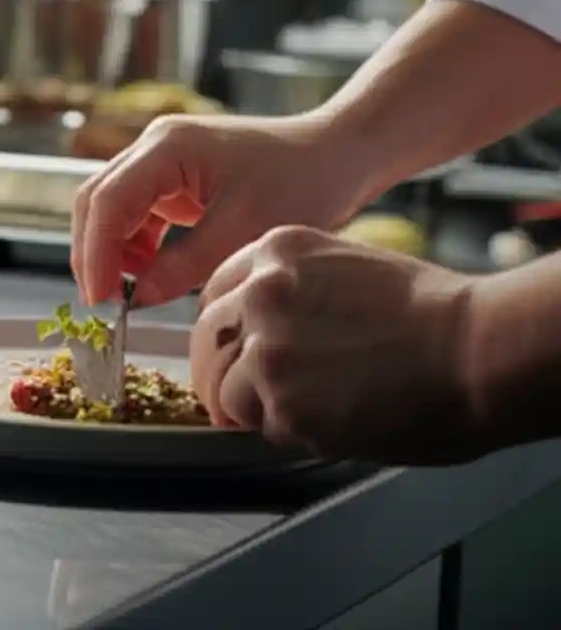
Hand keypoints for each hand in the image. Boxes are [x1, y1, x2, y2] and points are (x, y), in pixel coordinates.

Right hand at [71, 114, 373, 306]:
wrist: (338, 155)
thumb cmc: (302, 182)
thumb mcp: (243, 232)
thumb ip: (183, 267)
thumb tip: (135, 299)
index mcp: (168, 146)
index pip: (108, 201)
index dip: (96, 253)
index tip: (99, 299)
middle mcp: (155, 146)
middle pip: (96, 201)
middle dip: (94, 254)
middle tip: (102, 305)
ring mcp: (161, 160)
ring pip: (110, 209)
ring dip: (112, 252)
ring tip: (129, 292)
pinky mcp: (172, 178)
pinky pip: (135, 214)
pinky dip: (134, 247)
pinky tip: (149, 274)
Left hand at [191, 226, 483, 464]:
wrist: (478, 350)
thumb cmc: (436, 315)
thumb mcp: (349, 269)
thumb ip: (295, 292)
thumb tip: (264, 329)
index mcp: (278, 252)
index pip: (216, 291)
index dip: (222, 327)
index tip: (226, 346)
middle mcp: (261, 294)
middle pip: (206, 339)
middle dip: (217, 371)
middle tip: (231, 395)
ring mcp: (266, 350)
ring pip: (225, 390)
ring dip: (252, 407)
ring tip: (297, 411)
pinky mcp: (282, 403)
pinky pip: (263, 427)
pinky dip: (287, 432)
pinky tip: (328, 421)